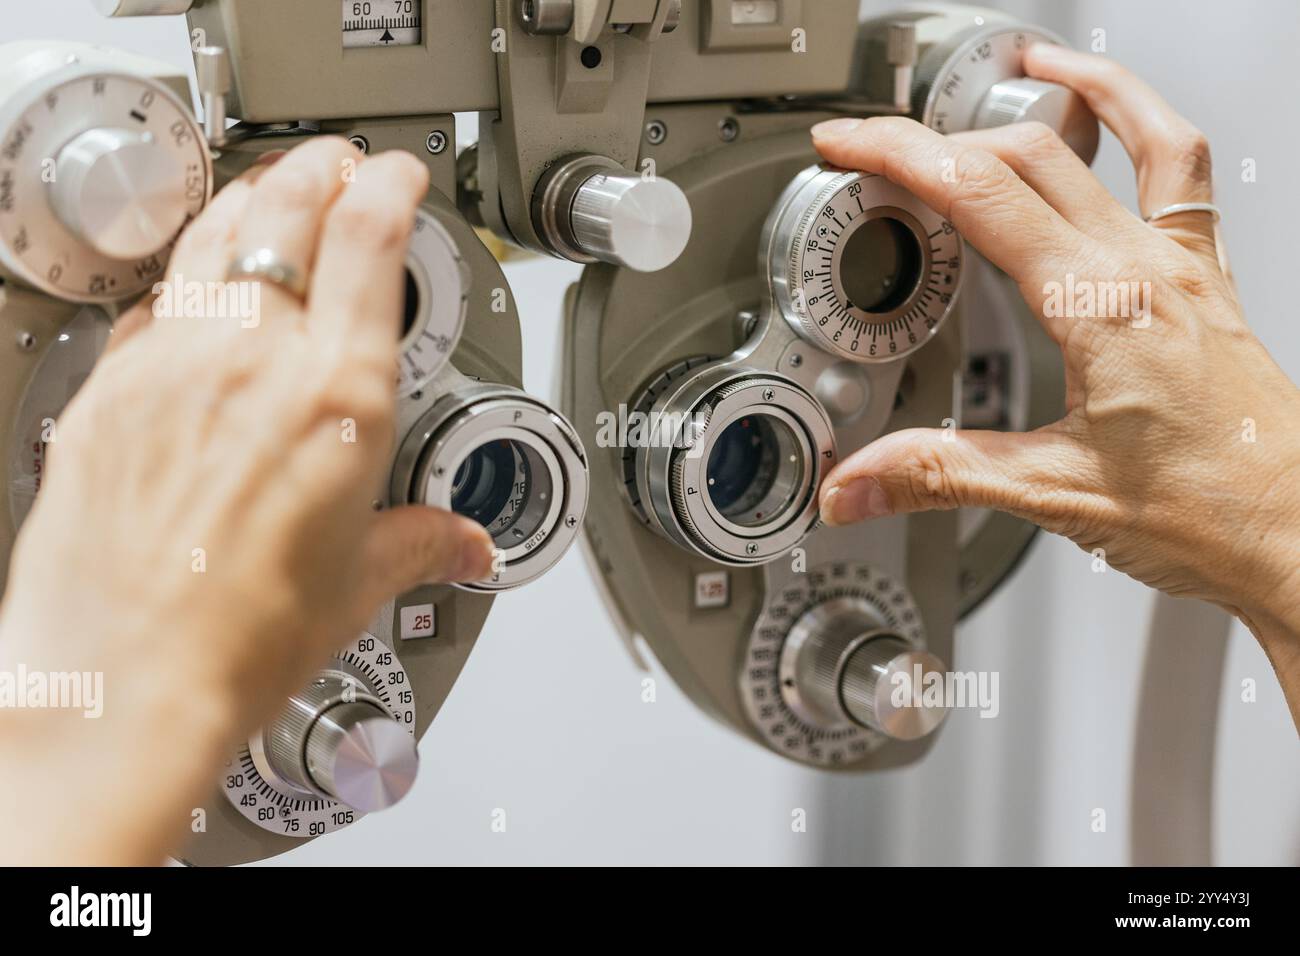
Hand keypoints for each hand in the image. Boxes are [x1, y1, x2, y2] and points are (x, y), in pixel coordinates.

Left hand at [0, 138, 494, 862]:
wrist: (122, 682)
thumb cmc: (239, 640)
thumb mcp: (358, 582)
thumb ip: (421, 540)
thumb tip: (460, 544)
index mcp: (337, 396)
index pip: (367, 238)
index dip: (390, 185)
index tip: (399, 177)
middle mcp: (251, 359)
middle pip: (284, 208)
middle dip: (320, 169)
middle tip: (339, 168)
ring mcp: (170, 365)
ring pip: (212, 235)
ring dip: (250, 200)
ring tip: (269, 197)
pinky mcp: (108, 390)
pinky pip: (154, 302)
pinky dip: (186, 276)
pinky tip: (196, 292)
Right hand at [810, 45, 1299, 724]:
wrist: (1298, 535)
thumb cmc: (1211, 513)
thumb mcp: (1054, 496)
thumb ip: (942, 476)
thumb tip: (856, 484)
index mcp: (1101, 306)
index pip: (980, 196)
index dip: (899, 158)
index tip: (849, 146)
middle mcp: (1147, 268)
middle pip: (1028, 157)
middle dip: (937, 139)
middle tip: (878, 149)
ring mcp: (1184, 265)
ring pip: (1112, 139)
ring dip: (1054, 96)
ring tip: (1008, 69)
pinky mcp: (1205, 280)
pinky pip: (1179, 170)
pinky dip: (1143, 120)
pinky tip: (1117, 115)